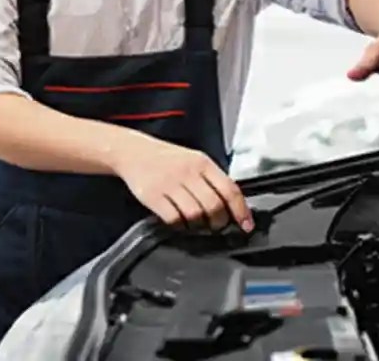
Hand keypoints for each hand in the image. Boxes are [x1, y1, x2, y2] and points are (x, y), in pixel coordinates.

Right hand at [113, 134, 252, 231]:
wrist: (132, 152)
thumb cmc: (166, 159)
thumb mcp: (193, 160)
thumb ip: (212, 179)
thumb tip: (234, 205)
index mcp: (202, 162)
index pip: (230, 189)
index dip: (241, 211)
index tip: (245, 225)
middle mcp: (187, 172)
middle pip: (214, 206)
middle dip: (219, 222)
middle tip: (217, 226)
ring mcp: (169, 184)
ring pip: (195, 215)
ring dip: (200, 226)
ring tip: (198, 225)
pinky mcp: (152, 196)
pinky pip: (173, 219)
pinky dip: (180, 226)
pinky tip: (181, 223)